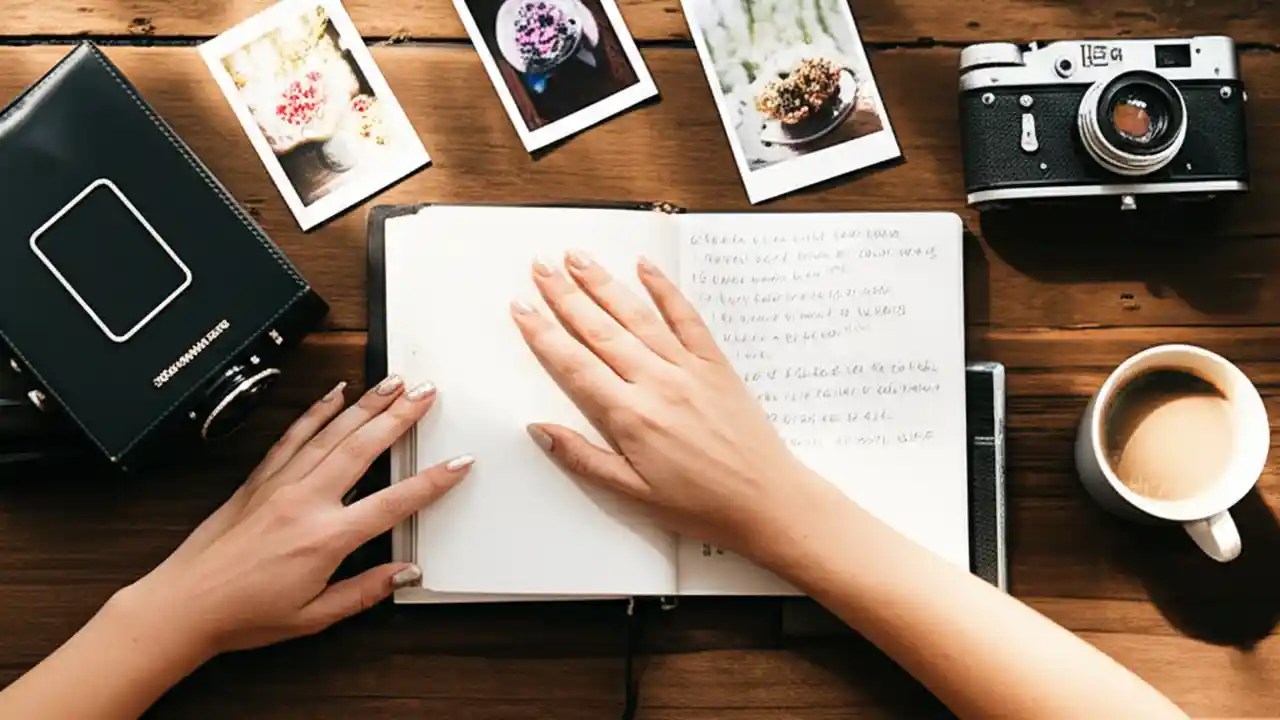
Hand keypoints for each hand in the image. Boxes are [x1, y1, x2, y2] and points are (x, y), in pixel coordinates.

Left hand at [117, 377, 472, 656]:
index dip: (432, 482)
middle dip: (402, 416)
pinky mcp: (260, 478)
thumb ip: (363, 592)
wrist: (183, 604)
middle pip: (365, 447)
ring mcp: (281, 484)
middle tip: (427, 393)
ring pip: (333, 432)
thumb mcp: (314, 617)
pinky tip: (336, 393)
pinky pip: (295, 434)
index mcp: (326, 539)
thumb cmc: (243, 614)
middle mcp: (306, 502)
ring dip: (368, 404)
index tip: (457, 464)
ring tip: (394, 382)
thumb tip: (403, 573)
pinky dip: (317, 410)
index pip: (393, 502)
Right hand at [511, 252, 843, 565]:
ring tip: (577, 258)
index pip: (574, 365)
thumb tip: (540, 429)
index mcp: (630, 417)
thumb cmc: (700, 506)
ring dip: (604, 284)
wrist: (767, 501)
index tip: (521, 307)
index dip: (543, 334)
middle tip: (540, 267)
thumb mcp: (633, 494)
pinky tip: (644, 267)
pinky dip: (664, 290)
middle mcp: (656, 383)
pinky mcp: (715, 364)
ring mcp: (688, 369)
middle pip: (600, 330)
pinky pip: (686, 318)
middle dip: (566, 296)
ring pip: (637, 316)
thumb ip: (583, 458)